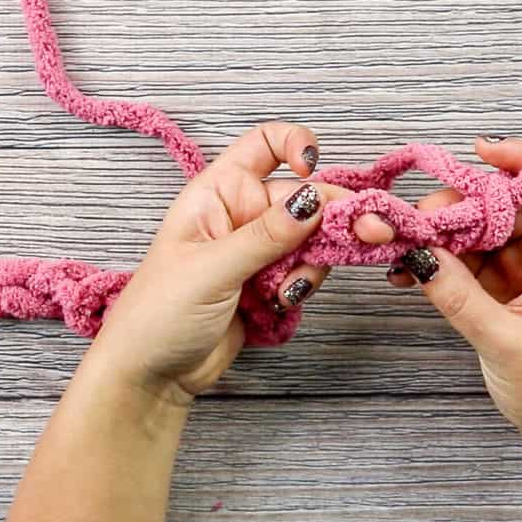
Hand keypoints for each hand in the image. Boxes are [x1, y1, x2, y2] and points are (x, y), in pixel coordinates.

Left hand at [92, 121, 392, 405]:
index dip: (295, 145)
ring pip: (311, 239)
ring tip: (286, 291)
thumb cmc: (158, 313)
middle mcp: (241, 214)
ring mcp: (257, 251)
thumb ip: (266, 236)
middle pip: (304, 198)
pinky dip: (302, 287)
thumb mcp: (211, 269)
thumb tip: (315, 200)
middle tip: (370, 234)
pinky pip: (304, 273)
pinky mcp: (269, 285)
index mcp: (217, 192)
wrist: (150, 376)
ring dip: (312, 263)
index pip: (264, 145)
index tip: (314, 168)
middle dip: (334, 217)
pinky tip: (279, 306)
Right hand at [392, 136, 521, 452]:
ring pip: (478, 229)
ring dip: (440, 232)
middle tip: (420, 219)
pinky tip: (406, 272)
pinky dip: (435, 261)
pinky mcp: (493, 288)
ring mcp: (518, 270)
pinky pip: (461, 260)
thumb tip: (419, 256)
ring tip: (404, 246)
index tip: (481, 152)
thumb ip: (461, 298)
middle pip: (506, 202)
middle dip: (462, 202)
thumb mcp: (506, 343)